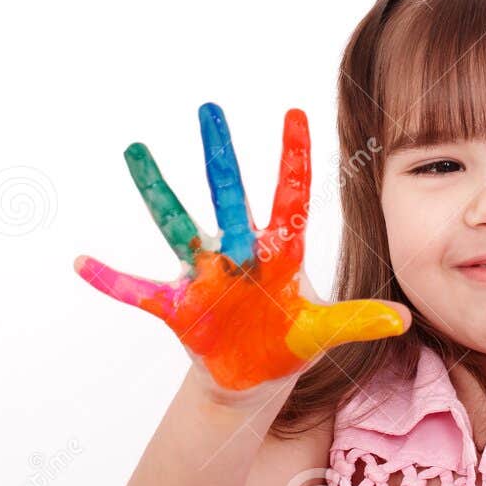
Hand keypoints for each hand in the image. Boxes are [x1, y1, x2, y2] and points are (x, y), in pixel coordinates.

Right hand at [74, 103, 408, 398]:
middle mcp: (239, 251)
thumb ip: (356, 321)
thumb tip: (403, 320)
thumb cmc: (289, 343)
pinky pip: (138, 290)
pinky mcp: (178, 305)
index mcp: (279, 253)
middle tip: (210, 108)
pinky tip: (82, 263)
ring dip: (156, 189)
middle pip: (228, 195)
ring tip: (135, 149)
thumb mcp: (323, 333)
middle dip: (220, 154)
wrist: (253, 377)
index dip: (292, 158)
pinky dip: (110, 280)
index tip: (294, 112)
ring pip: (176, 223)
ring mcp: (204, 274)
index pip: (289, 197)